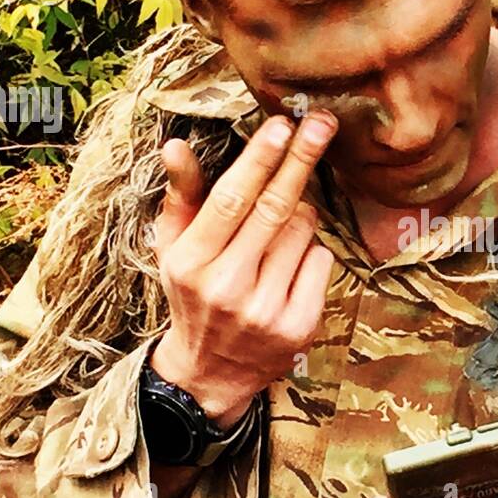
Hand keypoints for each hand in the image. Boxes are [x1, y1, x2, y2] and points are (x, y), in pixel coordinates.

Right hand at [149, 111, 336, 428]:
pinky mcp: (299, 326)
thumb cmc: (192, 295)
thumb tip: (175, 145)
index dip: (261, 159)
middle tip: (323, 123)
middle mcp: (228, 287)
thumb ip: (181, 195)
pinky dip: (312, 251)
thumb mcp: (173, 247)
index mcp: (191, 262)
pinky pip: (322, 261)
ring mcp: (266, 310)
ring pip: (304, 232)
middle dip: (302, 160)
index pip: (232, 200)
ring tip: (278, 230)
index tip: (283, 124)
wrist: (209, 373)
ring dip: (301, 215)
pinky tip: (290, 265)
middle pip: (275, 209)